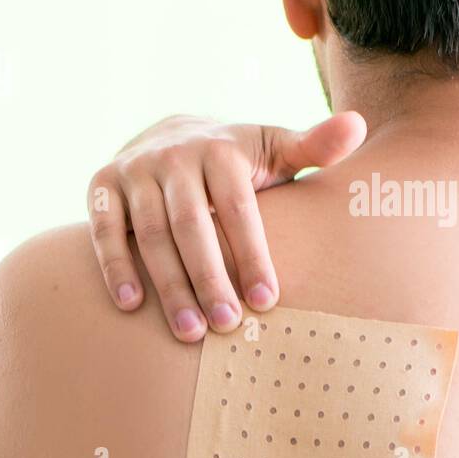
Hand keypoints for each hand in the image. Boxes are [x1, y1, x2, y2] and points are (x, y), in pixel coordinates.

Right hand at [87, 112, 366, 339]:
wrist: (172, 131)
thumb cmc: (238, 159)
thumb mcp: (276, 147)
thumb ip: (315, 145)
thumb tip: (357, 126)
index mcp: (221, 151)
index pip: (239, 209)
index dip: (252, 255)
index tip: (267, 301)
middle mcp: (174, 156)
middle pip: (191, 225)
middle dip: (209, 278)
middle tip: (226, 326)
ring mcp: (135, 170)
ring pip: (149, 234)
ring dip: (168, 284)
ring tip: (189, 332)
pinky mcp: (101, 184)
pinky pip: (103, 228)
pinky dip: (114, 265)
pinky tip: (132, 305)